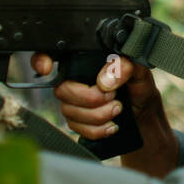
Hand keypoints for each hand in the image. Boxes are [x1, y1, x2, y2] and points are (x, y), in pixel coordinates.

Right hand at [32, 51, 175, 175]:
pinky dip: (97, 129)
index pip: (51, 54)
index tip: (46, 68)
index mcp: (85, 60)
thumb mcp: (139, 71)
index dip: (40, 59)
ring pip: (70, 112)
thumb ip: (125, 66)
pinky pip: (77, 128)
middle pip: (62, 90)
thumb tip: (104, 81)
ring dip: (97, 115)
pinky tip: (112, 126)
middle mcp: (74, 80)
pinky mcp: (77, 121)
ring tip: (118, 109)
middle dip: (89, 98)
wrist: (143, 110)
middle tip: (113, 97)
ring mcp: (73, 102)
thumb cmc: (138, 84)